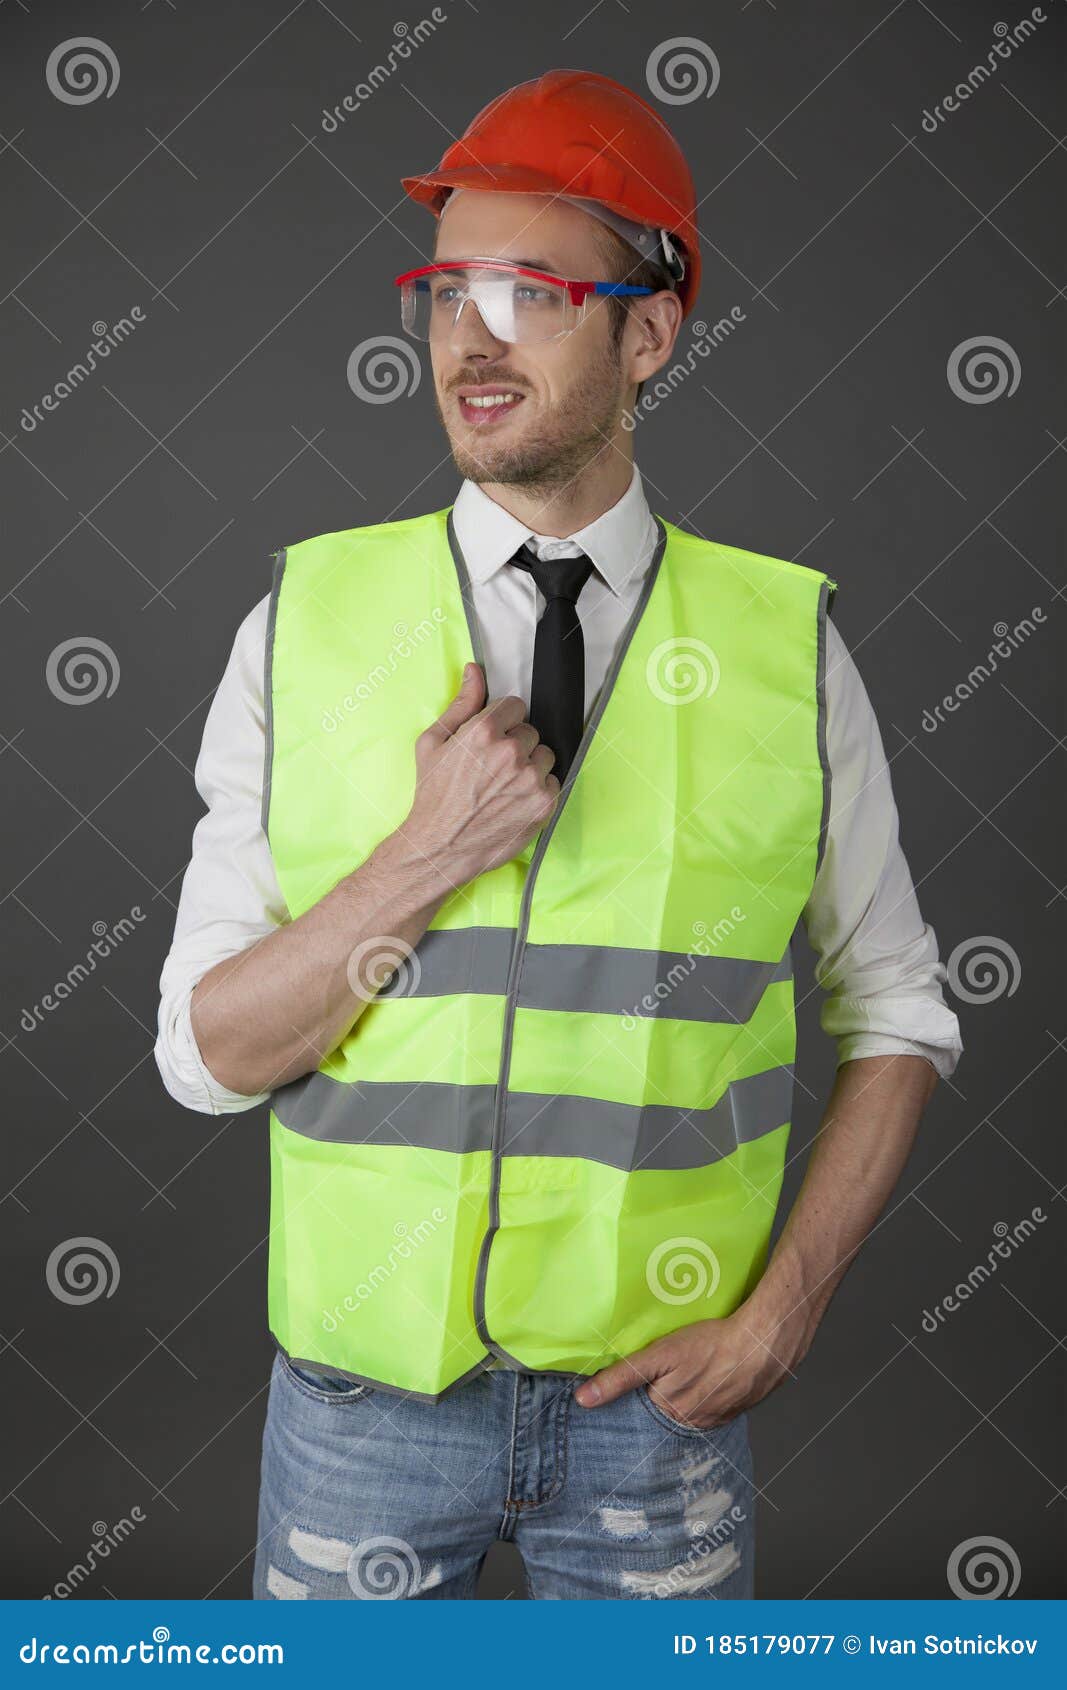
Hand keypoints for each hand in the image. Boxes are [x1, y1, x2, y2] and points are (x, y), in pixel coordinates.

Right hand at [405, 663, 558, 883]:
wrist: (441, 846)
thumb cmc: (433, 796)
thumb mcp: (433, 743)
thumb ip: (461, 703)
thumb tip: (475, 671)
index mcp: (483, 731)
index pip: (515, 706)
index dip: (502, 722)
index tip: (491, 740)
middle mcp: (511, 752)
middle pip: (530, 731)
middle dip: (515, 744)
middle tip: (492, 768)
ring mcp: (531, 779)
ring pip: (545, 755)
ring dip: (530, 765)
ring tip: (503, 785)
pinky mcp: (544, 804)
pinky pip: (553, 781)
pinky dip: (538, 789)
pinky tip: (514, 800)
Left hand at [573, 1299, 813, 1429]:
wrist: (764, 1345)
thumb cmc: (711, 1344)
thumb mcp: (659, 1355)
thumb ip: (620, 1378)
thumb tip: (582, 1401)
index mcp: (666, 1410)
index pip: (635, 1410)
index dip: (629, 1398)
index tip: (623, 1390)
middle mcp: (686, 1422)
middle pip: (658, 1410)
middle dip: (655, 1395)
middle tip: (665, 1371)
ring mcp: (710, 1420)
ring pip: (682, 1411)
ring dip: (680, 1397)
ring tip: (688, 1372)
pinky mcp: (729, 1414)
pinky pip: (705, 1411)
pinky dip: (702, 1398)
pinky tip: (706, 1380)